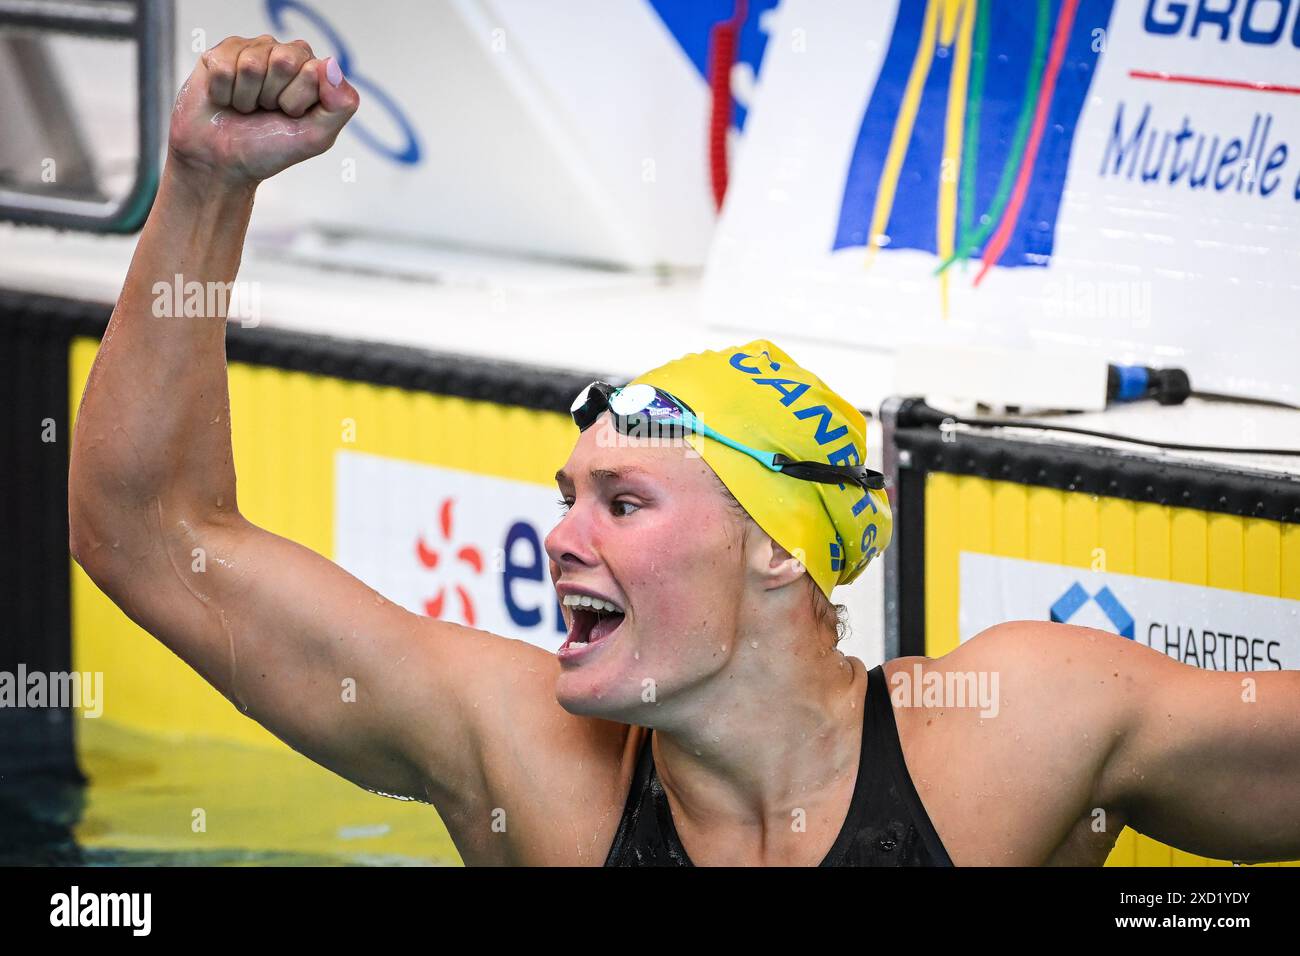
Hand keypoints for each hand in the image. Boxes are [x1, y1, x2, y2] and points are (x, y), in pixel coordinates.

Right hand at [168, 35, 358, 184]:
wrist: (224, 161)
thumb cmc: (271, 148)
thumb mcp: (316, 137)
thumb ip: (340, 104)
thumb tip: (331, 64)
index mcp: (313, 71)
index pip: (312, 71)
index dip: (297, 102)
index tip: (290, 116)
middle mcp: (284, 53)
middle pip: (283, 61)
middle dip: (272, 96)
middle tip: (267, 111)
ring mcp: (251, 50)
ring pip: (251, 65)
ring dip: (246, 97)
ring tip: (247, 108)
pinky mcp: (219, 54)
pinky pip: (223, 67)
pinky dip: (223, 94)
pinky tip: (226, 100)